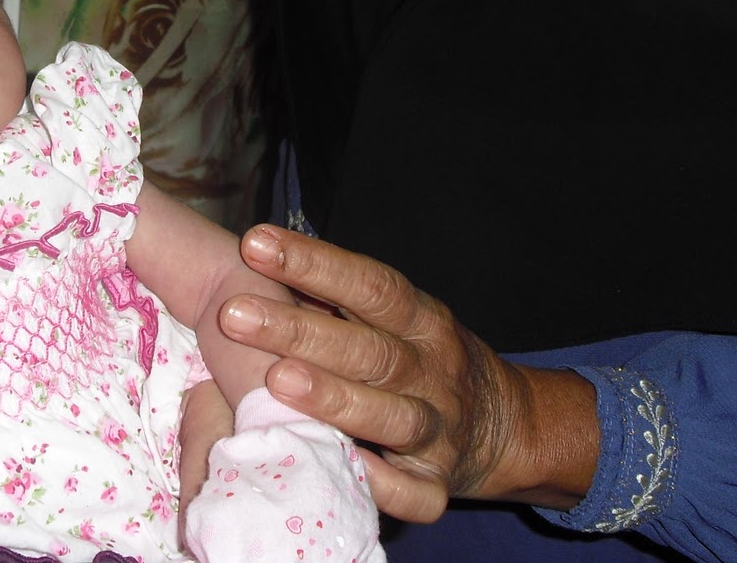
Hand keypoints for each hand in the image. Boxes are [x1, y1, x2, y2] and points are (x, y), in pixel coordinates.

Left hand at [218, 226, 597, 522]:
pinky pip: (414, 492)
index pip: (370, 285)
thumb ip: (335, 298)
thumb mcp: (394, 319)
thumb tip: (256, 258)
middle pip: (370, 349)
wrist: (504, 426)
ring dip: (334, 398)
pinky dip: (380, 483)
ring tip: (276, 380)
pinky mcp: (438, 484)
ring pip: (392, 417)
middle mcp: (434, 371)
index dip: (313, 263)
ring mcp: (441, 430)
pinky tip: (337, 467)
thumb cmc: (417, 357)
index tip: (253, 244)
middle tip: (233, 313)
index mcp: (422, 320)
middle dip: (299, 330)